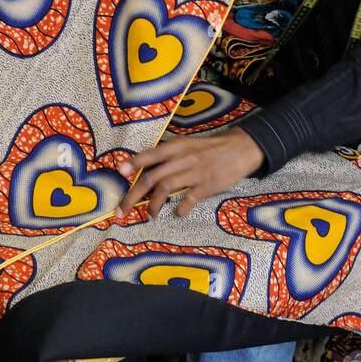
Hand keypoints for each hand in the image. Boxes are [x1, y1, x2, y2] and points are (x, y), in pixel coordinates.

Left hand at [116, 129, 264, 220]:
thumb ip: (169, 157)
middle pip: (153, 176)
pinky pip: (189, 199)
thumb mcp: (188, 145)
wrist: (241, 148)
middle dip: (133, 195)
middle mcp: (183, 158)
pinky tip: (177, 214)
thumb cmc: (210, 148)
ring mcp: (195, 172)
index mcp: (177, 146)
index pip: (152, 154)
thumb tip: (145, 171)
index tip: (120, 171)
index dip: (135, 163)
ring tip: (149, 216)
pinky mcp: (208, 185)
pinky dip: (180, 209)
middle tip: (121, 210)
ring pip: (166, 187)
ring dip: (153, 205)